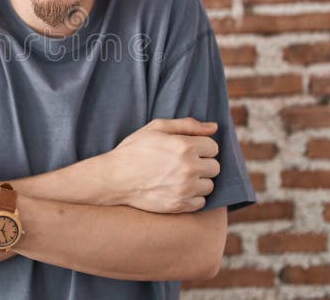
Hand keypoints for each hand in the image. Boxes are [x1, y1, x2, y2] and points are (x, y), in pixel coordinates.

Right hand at [106, 117, 220, 213]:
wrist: (114, 178)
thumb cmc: (134, 149)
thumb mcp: (157, 128)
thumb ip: (188, 125)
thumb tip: (214, 127)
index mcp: (185, 146)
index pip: (213, 147)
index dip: (200, 146)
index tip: (187, 149)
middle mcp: (189, 168)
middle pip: (215, 167)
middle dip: (202, 163)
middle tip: (183, 163)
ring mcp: (185, 189)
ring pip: (210, 185)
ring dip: (199, 181)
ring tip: (179, 176)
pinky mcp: (180, 205)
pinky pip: (201, 202)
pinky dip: (193, 196)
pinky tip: (177, 189)